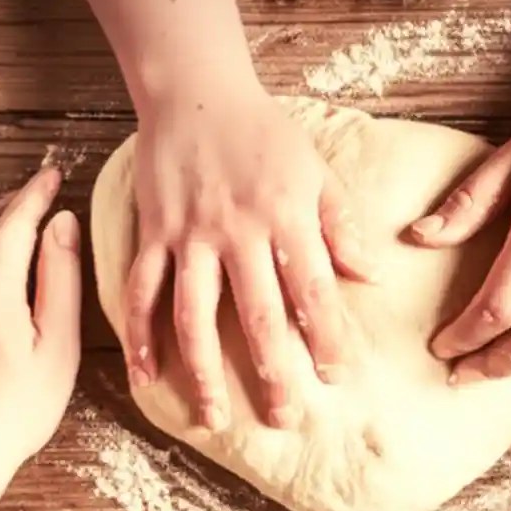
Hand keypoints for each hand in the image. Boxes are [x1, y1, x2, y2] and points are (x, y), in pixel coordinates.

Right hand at [127, 85, 371, 429]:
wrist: (195, 92)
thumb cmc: (264, 134)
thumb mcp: (315, 169)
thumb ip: (341, 224)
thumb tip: (370, 275)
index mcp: (285, 217)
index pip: (312, 289)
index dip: (327, 336)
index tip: (337, 376)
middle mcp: (236, 231)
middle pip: (256, 315)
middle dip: (272, 372)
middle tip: (283, 418)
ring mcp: (188, 235)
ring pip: (193, 315)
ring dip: (202, 371)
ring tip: (212, 417)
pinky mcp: (151, 233)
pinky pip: (141, 292)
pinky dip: (140, 336)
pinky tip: (146, 377)